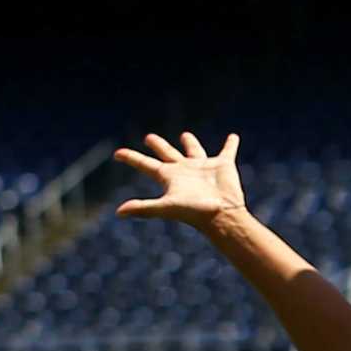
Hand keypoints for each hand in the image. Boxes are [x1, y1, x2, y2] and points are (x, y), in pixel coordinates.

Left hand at [115, 131, 247, 230]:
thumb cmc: (194, 211)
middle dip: (158, 145)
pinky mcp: (223, 165)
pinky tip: (233, 137)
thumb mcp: (167, 207)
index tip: (116, 154)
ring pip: (194, 150)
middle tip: (148, 138)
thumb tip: (118, 213)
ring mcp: (203, 167)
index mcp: (169, 177)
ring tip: (185, 135)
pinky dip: (230, 145)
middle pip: (167, 154)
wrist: (222, 214)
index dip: (131, 158)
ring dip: (190, 143)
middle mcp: (184, 170)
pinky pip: (227, 151)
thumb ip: (144, 208)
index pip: (145, 165)